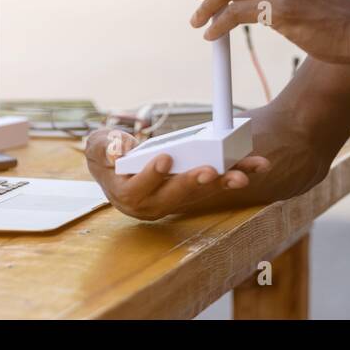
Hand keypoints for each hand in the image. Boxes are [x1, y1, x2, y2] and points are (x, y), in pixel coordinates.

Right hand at [83, 127, 270, 221]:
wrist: (117, 167)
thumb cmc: (107, 154)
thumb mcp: (97, 146)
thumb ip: (105, 147)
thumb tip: (118, 150)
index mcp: (125, 194)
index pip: (137, 190)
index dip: (151, 176)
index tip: (164, 160)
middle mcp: (151, 204)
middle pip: (174, 196)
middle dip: (194, 183)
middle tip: (211, 171)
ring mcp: (173, 201)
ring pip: (199, 193)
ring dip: (223, 183)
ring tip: (243, 174)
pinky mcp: (190, 193)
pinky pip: (211, 185)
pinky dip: (231, 175)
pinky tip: (253, 167)